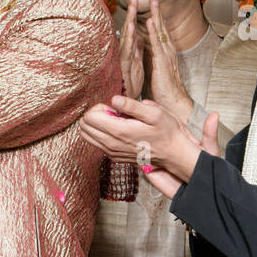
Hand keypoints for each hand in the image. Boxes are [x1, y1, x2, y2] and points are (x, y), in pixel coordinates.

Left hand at [78, 95, 201, 181]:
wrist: (173, 154)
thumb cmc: (166, 131)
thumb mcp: (154, 113)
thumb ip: (132, 106)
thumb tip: (114, 99)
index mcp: (119, 132)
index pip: (89, 117)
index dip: (100, 107)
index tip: (115, 108)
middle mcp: (111, 144)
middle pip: (84, 126)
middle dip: (96, 115)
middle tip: (114, 114)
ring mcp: (111, 153)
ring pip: (86, 136)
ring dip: (96, 125)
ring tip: (115, 122)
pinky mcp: (113, 157)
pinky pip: (95, 143)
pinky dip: (101, 134)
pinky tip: (118, 131)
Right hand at [118, 0, 144, 99]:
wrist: (129, 102)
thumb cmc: (132, 85)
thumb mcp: (136, 64)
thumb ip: (136, 50)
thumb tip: (137, 37)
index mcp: (132, 52)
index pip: (134, 31)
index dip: (135, 16)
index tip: (137, 2)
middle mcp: (127, 54)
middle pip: (129, 32)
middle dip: (131, 15)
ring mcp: (124, 61)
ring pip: (126, 40)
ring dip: (129, 25)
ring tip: (131, 11)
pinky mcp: (124, 69)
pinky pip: (127, 53)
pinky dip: (129, 41)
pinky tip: (131, 31)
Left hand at [145, 0, 192, 121]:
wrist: (173, 102)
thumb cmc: (165, 88)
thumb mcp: (158, 68)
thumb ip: (154, 56)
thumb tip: (147, 47)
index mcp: (165, 52)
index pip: (160, 31)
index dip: (156, 16)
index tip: (152, 3)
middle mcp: (167, 51)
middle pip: (162, 26)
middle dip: (157, 10)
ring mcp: (165, 56)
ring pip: (160, 31)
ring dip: (155, 15)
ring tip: (152, 0)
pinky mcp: (161, 63)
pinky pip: (156, 45)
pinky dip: (152, 32)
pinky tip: (148, 21)